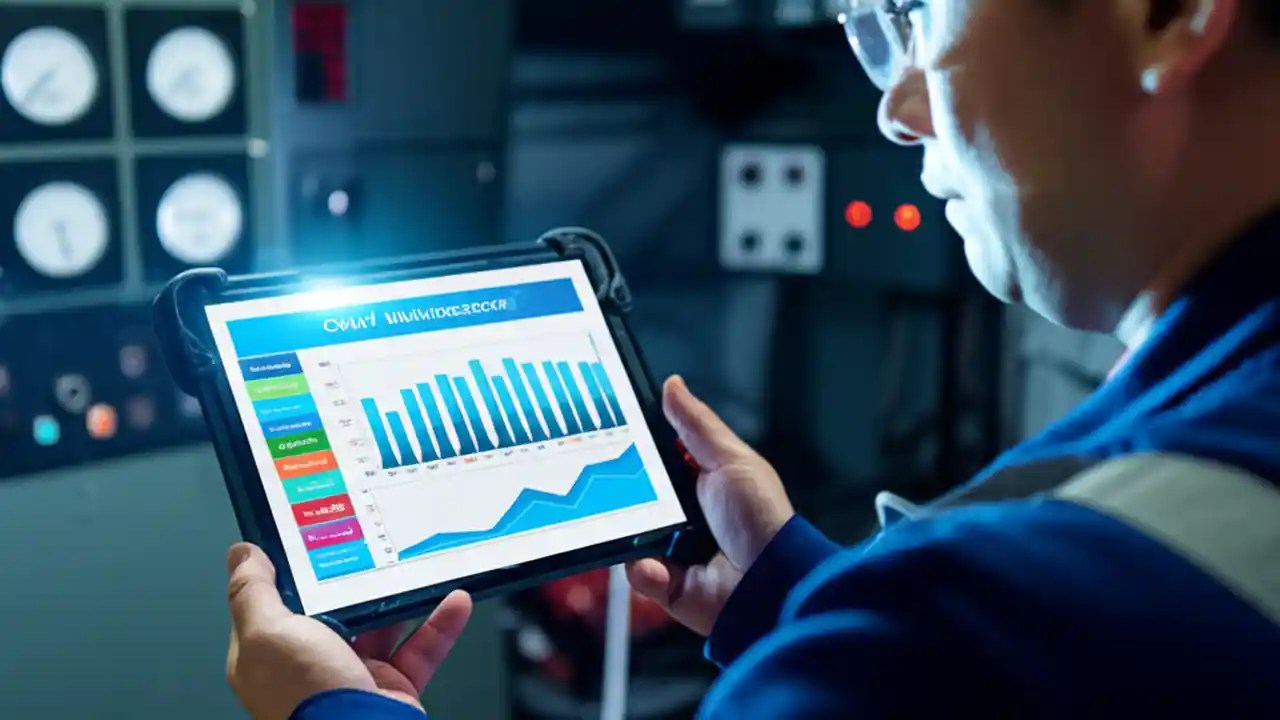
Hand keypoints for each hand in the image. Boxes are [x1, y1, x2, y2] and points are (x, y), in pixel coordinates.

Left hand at [225, 543, 471, 719]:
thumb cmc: (305, 695)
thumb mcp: (267, 633)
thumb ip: (255, 593)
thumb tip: (241, 555)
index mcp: (269, 654)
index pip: (276, 602)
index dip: (293, 569)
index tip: (313, 535)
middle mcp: (310, 666)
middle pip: (334, 610)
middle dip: (357, 579)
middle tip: (375, 542)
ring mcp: (353, 676)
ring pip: (382, 626)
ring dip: (405, 598)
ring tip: (420, 567)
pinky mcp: (393, 687)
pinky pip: (420, 649)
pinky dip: (440, 626)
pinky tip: (455, 602)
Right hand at [627, 376, 794, 635]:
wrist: (770, 582)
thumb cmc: (761, 518)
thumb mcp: (730, 460)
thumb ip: (697, 425)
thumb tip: (672, 386)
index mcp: (700, 482)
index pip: (658, 459)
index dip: (637, 448)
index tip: (613, 435)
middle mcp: (684, 516)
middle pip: (635, 496)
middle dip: (622, 491)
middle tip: (611, 483)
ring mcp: (674, 551)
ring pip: (629, 535)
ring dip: (630, 533)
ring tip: (640, 530)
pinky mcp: (668, 585)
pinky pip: (638, 573)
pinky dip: (644, 570)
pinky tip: (658, 565)